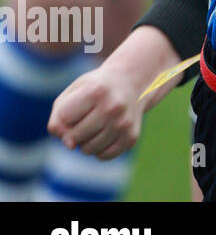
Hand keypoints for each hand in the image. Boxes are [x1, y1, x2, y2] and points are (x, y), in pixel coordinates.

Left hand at [48, 26, 181, 159]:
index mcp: (95, 91)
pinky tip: (106, 132)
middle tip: (86, 115)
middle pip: (73, 137)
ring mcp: (124, 122)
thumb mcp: (75, 89)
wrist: (137, 79)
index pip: (61, 121)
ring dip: (86, 140)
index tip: (73, 107)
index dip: (62, 117)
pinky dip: (100, 148)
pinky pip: (104, 155)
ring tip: (96, 123)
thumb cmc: (98, 85)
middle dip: (73, 130)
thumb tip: (67, 142)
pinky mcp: (132, 135)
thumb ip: (59, 115)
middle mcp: (112, 106)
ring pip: (88, 148)